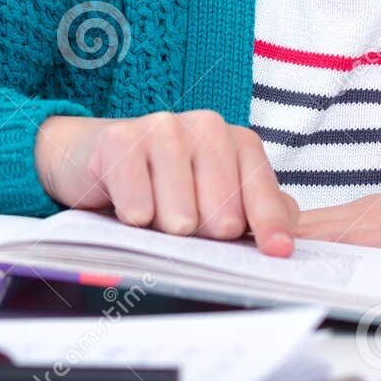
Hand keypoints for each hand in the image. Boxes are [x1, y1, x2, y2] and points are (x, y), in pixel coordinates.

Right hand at [35, 110, 299, 255]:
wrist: (95, 157)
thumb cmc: (165, 184)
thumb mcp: (215, 197)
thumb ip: (256, 212)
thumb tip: (285, 239)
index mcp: (238, 142)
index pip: (261, 193)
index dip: (269, 227)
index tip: (277, 253)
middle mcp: (207, 127)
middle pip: (222, 216)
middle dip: (202, 237)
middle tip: (182, 224)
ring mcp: (163, 127)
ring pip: (181, 217)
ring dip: (164, 230)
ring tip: (154, 214)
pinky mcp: (120, 139)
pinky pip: (138, 208)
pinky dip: (133, 220)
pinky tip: (128, 207)